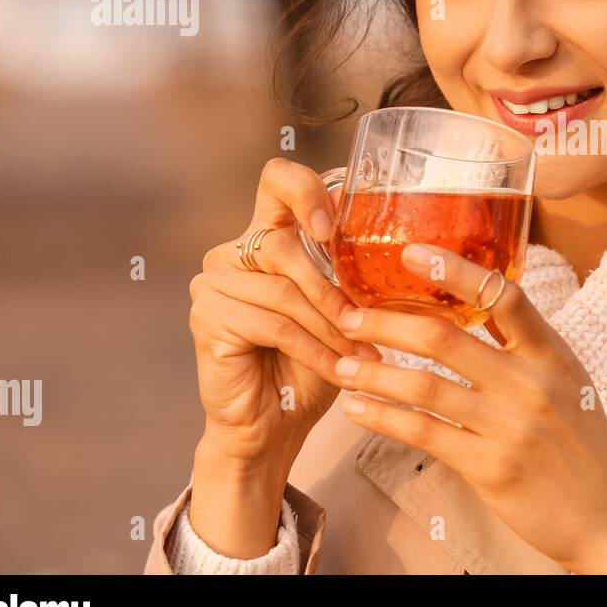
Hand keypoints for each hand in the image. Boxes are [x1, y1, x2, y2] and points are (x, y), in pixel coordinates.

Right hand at [188, 157, 376, 465]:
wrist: (275, 425)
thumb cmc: (313, 365)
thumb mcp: (343, 313)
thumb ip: (353, 275)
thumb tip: (399, 250)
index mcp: (266, 236)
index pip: (276, 181)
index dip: (304, 190)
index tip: (331, 226)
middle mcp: (231, 253)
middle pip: (286, 246)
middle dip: (334, 292)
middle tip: (367, 328)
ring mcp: (213, 283)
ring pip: (284, 291)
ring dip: (330, 327)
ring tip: (361, 355)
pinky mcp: (208, 318)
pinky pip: (273, 324)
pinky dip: (313, 349)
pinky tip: (336, 369)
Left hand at [332, 243, 606, 573]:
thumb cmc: (583, 441)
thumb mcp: (567, 379)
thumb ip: (525, 344)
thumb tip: (478, 298)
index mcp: (551, 354)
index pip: (503, 296)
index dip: (455, 270)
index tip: (412, 252)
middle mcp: (530, 384)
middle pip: (444, 339)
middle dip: (385, 323)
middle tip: (347, 315)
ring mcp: (509, 427)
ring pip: (423, 387)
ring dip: (372, 373)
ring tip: (340, 364)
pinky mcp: (490, 467)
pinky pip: (423, 433)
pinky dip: (383, 418)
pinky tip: (358, 408)